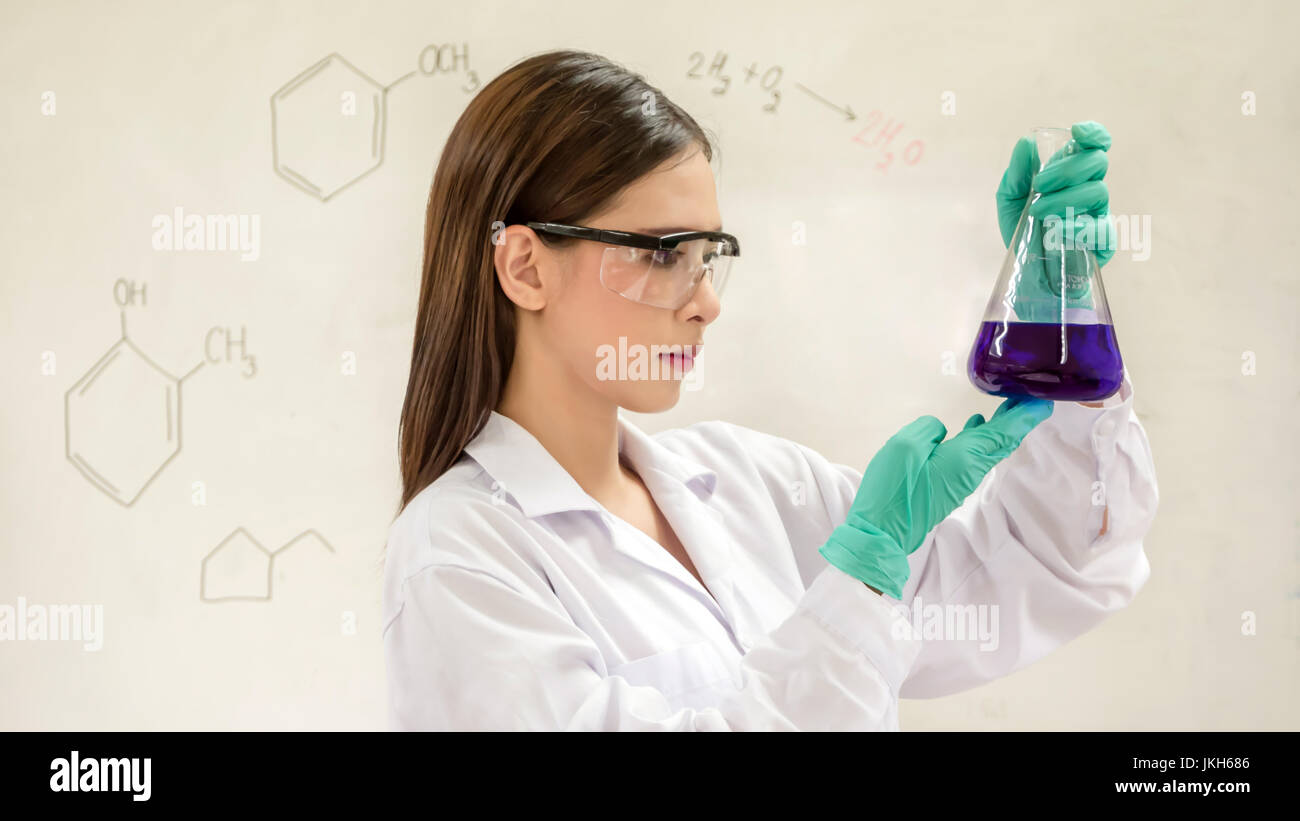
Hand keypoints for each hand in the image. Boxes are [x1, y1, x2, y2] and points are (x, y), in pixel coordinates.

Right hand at [819, 396, 1053, 597]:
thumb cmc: (894, 490)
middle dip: (1018, 418)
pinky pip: (976, 455)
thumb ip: (928, 430)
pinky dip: (982, 436)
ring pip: (991, 448)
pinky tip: (974, 425)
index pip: (1004, 432)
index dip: (1025, 416)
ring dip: (1001, 427)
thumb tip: (941, 432)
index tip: (1043, 401)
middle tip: (1028, 396)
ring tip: (1007, 405)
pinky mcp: (950, 485)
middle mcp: (971, 469)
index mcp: (965, 457)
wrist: (883, 533)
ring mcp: (961, 480)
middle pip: (1003, 440)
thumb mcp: (905, 447)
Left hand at [995, 120, 1114, 266]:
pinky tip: (1056, 231)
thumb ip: (1017, 172)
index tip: (1078, 133)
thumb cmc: (1023, 232)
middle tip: (1039, 187)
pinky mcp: (1102, 244)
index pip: (1094, 146)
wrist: (1025, 273)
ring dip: (1064, 200)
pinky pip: (1101, 229)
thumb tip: (1027, 143)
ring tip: (1037, 213)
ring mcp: (1098, 216)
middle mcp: (1089, 190)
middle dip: (1066, 170)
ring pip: (1098, 193)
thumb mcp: (1009, 200)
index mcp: (1071, 175)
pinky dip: (1077, 226)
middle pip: (1097, 163)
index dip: (1094, 134)